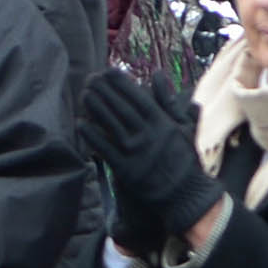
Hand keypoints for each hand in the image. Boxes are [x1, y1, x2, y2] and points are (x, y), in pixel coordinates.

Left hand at [79, 69, 222, 245]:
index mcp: (162, 123)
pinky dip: (92, 135)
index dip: (120, 83)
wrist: (185, 195)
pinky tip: (81, 123)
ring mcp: (135, 152)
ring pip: (110, 124)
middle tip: (90, 79)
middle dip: (103, 91)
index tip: (107, 72)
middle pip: (121, 107)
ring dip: (95, 107)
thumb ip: (170, 100)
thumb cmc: (184, 159)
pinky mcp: (125, 170)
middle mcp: (148, 135)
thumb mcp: (183, 127)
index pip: (137, 97)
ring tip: (84, 95)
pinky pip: (104, 149)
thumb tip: (158, 74)